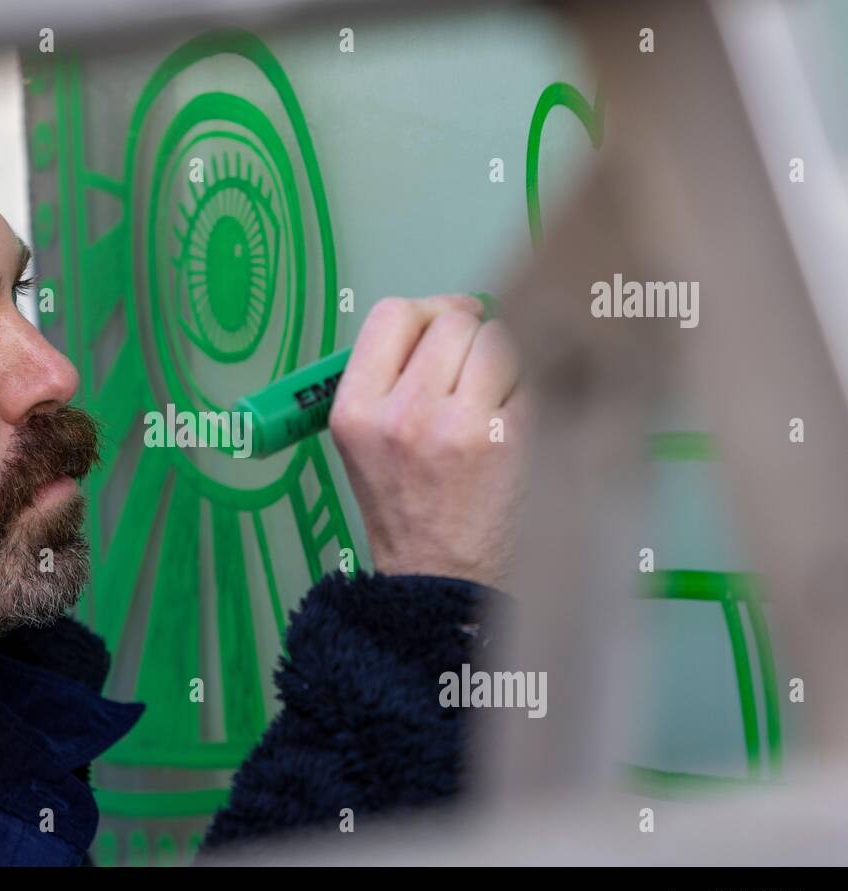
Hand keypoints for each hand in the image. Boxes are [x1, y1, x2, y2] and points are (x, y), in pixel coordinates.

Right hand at [328, 295, 526, 588]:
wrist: (440, 578)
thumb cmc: (406, 507)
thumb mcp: (364, 440)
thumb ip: (393, 375)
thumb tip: (456, 314)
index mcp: (356, 410)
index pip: (393, 314)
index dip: (427, 311)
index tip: (448, 329)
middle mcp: (403, 413)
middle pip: (453, 322)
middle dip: (471, 340)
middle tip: (477, 376)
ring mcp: (459, 425)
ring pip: (500, 340)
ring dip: (508, 361)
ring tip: (498, 400)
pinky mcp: (512, 439)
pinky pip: (535, 375)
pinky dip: (535, 390)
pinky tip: (521, 421)